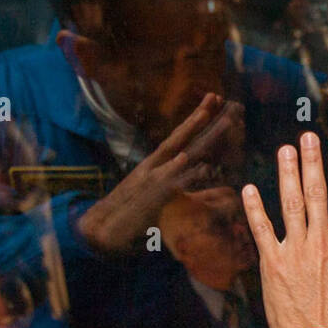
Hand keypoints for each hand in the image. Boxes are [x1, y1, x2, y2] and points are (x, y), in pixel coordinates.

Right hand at [75, 93, 236, 251]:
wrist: (103, 229)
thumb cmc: (130, 216)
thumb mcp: (152, 194)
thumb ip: (173, 184)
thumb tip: (190, 176)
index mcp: (154, 164)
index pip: (180, 137)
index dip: (197, 119)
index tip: (213, 100)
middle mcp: (155, 166)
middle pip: (184, 137)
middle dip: (204, 117)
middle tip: (222, 98)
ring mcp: (154, 179)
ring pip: (185, 154)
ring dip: (205, 138)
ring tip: (224, 121)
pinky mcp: (153, 198)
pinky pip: (171, 183)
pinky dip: (180, 172)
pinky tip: (192, 160)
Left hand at [241, 131, 327, 327]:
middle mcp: (321, 242)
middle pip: (318, 194)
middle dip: (313, 163)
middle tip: (308, 137)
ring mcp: (295, 251)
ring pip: (290, 204)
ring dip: (286, 174)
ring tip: (284, 150)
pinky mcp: (272, 264)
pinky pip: (261, 230)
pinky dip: (254, 209)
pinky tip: (248, 189)